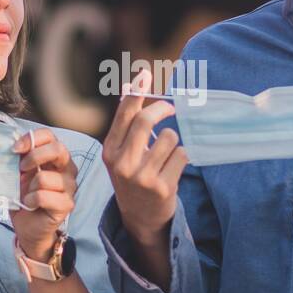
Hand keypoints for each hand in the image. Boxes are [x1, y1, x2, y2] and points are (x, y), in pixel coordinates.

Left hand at [11, 128, 77, 260]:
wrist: (28, 226)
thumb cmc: (25, 197)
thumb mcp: (19, 173)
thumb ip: (21, 158)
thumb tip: (13, 146)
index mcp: (56, 157)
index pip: (50, 136)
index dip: (31, 139)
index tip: (15, 149)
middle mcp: (68, 169)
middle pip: (58, 149)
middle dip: (34, 157)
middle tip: (21, 169)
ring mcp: (70, 187)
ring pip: (45, 177)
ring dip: (29, 186)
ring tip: (27, 194)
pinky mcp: (67, 204)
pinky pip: (44, 196)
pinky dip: (32, 200)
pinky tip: (31, 205)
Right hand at [101, 68, 188, 245]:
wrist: (140, 218)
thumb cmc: (132, 177)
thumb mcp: (121, 153)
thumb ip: (125, 122)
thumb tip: (129, 85)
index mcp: (110, 151)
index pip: (124, 114)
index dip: (136, 92)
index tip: (146, 74)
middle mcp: (123, 163)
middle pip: (145, 121)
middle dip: (162, 109)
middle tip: (171, 109)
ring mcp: (142, 177)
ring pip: (169, 138)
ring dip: (173, 140)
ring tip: (167, 154)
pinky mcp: (162, 187)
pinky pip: (182, 155)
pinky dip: (182, 157)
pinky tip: (174, 168)